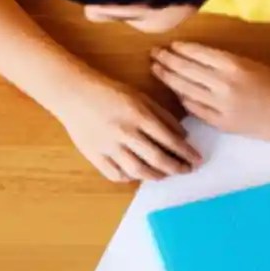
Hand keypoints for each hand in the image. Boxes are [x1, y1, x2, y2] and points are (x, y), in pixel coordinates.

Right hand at [54, 74, 201, 182]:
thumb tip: (183, 135)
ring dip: (156, 176)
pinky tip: (137, 174)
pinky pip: (116, 174)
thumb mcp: (139, 97)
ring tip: (164, 174)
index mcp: (139, 116)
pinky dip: (130, 178)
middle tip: (186, 170)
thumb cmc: (108, 92)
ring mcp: (109, 147)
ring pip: (138, 171)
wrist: (73, 94)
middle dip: (176, 167)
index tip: (196, 159)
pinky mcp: (94, 156)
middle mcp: (125, 134)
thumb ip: (162, 115)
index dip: (186, 152)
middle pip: (157, 159)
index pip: (169, 140)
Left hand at [152, 42, 269, 158]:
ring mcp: (220, 105)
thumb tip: (194, 57)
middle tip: (154, 54)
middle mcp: (224, 84)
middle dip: (167, 61)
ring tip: (156, 69)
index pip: (198, 54)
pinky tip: (173, 91)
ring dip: (168, 78)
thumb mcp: (251, 64)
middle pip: (186, 70)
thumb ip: (223, 62)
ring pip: (185, 89)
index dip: (180, 49)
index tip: (169, 45)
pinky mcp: (219, 122)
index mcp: (234, 65)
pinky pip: (193, 108)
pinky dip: (182, 98)